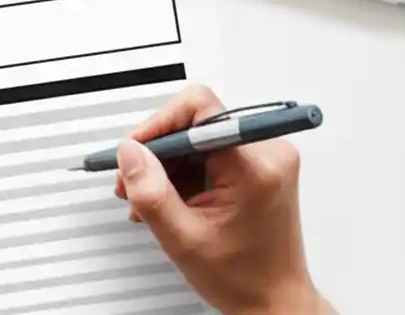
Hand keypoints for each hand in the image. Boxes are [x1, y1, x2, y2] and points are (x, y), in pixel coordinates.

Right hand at [114, 86, 333, 314]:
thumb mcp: (183, 239)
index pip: (200, 109)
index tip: (136, 150)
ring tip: (150, 201)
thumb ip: (151, 194)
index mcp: (254, 167)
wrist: (275, 300)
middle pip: (196, 123)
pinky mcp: (259, 165)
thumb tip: (129, 152)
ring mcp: (266, 157)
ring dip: (169, 166)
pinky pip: (211, 151)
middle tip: (132, 183)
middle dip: (158, 153)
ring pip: (199, 138)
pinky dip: (186, 172)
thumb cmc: (243, 278)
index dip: (159, 125)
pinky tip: (171, 200)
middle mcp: (268, 152)